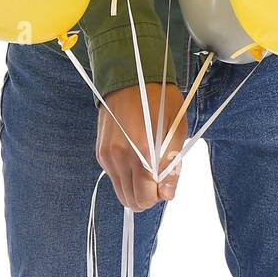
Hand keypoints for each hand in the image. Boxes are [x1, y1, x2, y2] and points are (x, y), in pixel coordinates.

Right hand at [96, 82, 187, 211]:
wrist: (132, 75)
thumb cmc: (159, 99)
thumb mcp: (176, 129)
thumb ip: (172, 166)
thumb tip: (167, 194)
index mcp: (143, 152)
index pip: (145, 197)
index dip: (158, 195)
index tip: (165, 182)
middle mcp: (120, 157)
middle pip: (131, 201)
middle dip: (147, 195)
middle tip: (158, 177)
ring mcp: (107, 154)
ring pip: (120, 191)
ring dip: (135, 187)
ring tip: (147, 165)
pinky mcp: (101, 151)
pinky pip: (113, 176)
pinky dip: (125, 174)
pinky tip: (135, 156)